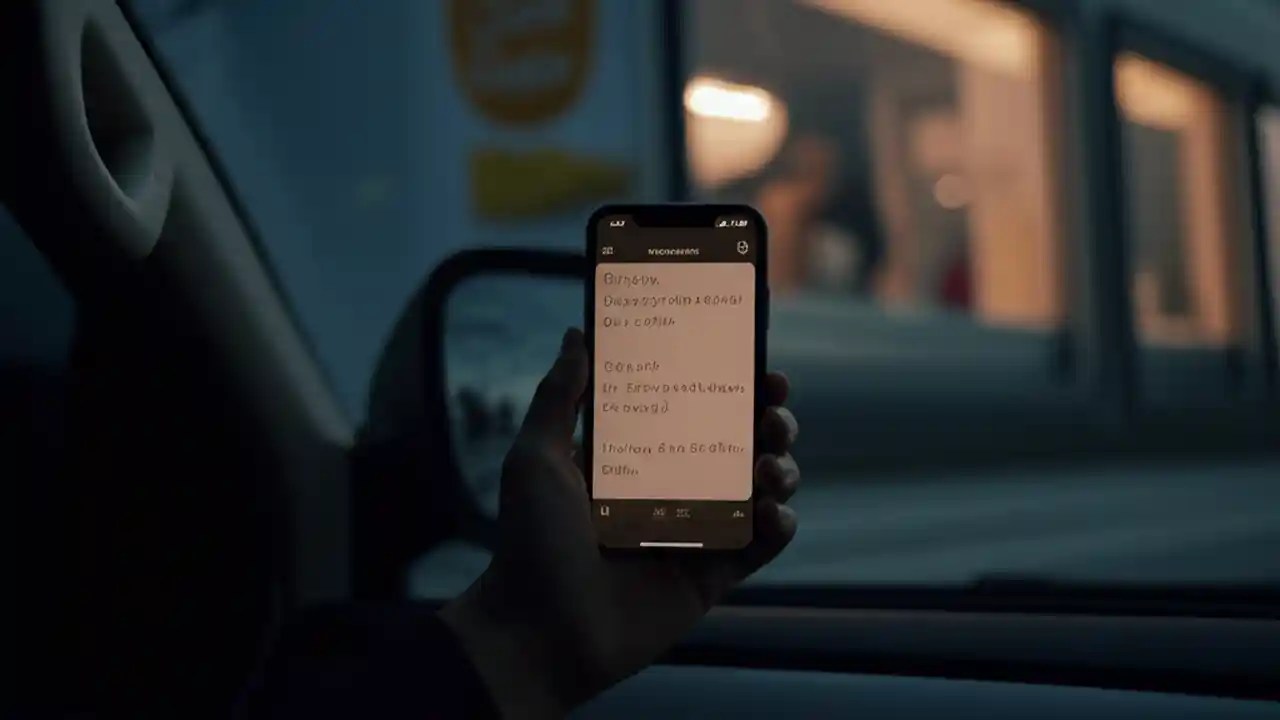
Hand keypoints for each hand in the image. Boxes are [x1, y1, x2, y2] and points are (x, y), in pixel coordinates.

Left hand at [440, 328, 799, 717]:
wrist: (538, 629)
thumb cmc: (529, 541)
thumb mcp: (536, 457)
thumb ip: (559, 395)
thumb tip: (576, 333)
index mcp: (639, 456)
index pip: (697, 409)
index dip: (733, 385)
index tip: (757, 365)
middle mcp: (674, 488)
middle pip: (741, 443)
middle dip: (769, 422)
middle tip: (770, 414)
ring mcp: (696, 532)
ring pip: (761, 489)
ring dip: (780, 469)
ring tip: (766, 469)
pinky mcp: (711, 577)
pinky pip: (761, 547)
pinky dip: (778, 526)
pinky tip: (770, 514)